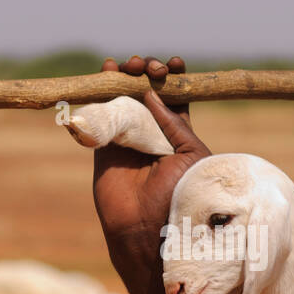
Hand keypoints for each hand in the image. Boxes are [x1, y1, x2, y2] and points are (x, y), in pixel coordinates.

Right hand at [92, 55, 211, 272]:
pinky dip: (101, 91)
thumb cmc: (181, 194)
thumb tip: (153, 92)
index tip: (173, 64)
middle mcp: (152, 133)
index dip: (174, 76)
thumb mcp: (191, 153)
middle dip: (147, 72)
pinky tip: (105, 71)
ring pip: (124, 97)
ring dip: (125, 76)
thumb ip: (175, 123)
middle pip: (147, 91)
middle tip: (147, 67)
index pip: (175, 96)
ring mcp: (128, 138)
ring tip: (127, 65)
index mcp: (178, 134)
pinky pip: (101, 113)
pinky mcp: (105, 146)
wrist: (149, 229)